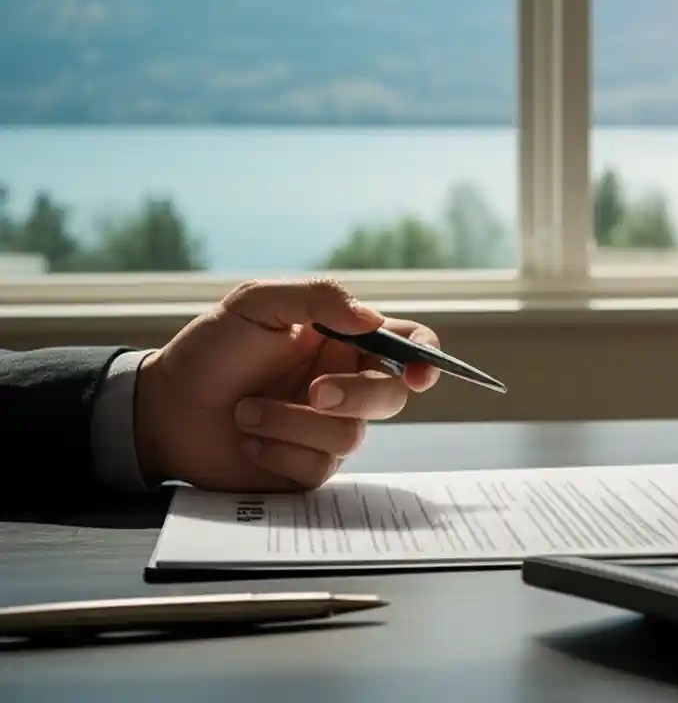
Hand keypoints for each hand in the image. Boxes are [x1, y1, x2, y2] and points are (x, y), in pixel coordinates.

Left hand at [134, 278, 441, 491]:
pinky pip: (318, 466)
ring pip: (350, 435)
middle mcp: (345, 384)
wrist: (163, 408)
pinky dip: (277, 451)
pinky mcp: (308, 467)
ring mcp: (329, 428)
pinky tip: (248, 440)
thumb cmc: (210, 351)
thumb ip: (316, 298)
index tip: (419, 372)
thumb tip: (371, 319)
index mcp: (344, 341)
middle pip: (391, 395)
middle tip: (315, 392)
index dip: (425, 358)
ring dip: (293, 422)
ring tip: (246, 413)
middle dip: (356, 395)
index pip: (407, 344)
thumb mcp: (255, 304)